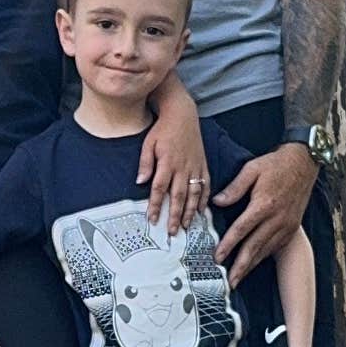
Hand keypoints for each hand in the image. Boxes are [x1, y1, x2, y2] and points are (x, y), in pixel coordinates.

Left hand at [134, 88, 210, 236]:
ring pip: (194, 193)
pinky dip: (204, 199)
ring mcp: (195, 166)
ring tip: (187, 226)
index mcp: (167, 162)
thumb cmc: (162, 129)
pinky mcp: (203, 164)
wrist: (182, 114)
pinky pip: (205, 184)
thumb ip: (145, 163)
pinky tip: (201, 210)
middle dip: (175, 215)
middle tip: (172, 232)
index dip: (156, 205)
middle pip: (178, 196)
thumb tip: (140, 182)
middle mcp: (182, 167)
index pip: (159, 189)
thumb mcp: (148, 143)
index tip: (152, 220)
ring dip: (190, 211)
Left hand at [214, 141, 316, 282]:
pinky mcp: (292, 227)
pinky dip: (264, 257)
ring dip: (251, 266)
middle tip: (229, 281)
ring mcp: (286, 224)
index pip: (241, 229)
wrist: (304, 164)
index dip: (228, 245)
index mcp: (264, 204)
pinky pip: (276, 246)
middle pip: (254, 247)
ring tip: (238, 279)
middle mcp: (276, 218)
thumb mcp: (252, 169)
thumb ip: (234, 188)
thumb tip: (217, 202)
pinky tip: (254, 263)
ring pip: (266, 250)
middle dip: (240, 266)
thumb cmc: (275, 165)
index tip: (217, 257)